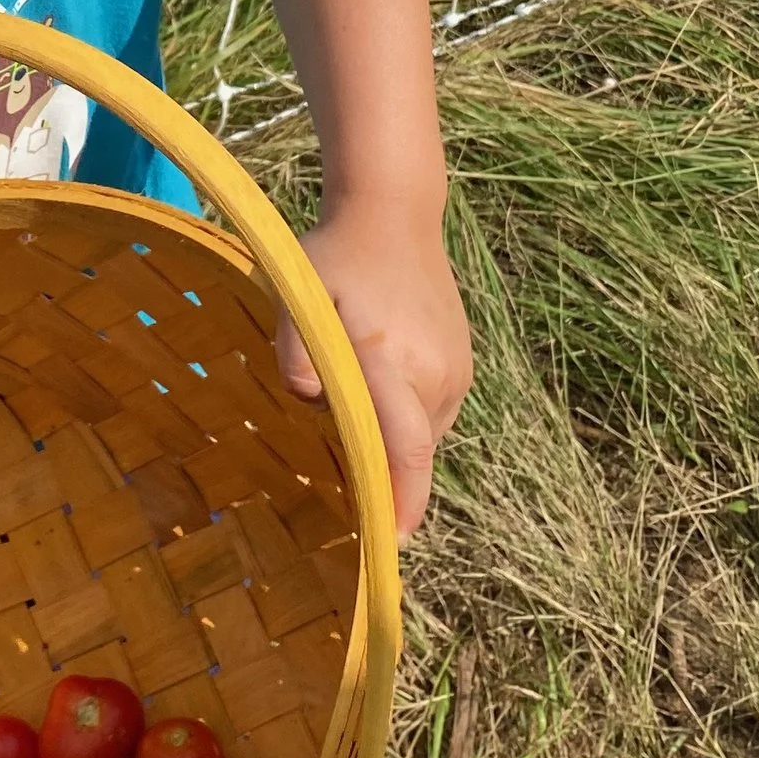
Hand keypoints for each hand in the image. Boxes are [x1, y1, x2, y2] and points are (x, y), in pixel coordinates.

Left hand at [275, 196, 471, 538]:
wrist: (395, 215)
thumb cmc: (336, 255)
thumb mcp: (301, 289)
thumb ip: (296, 345)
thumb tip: (305, 394)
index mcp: (392, 359)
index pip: (406, 448)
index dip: (401, 501)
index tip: (391, 542)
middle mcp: (435, 372)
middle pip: (409, 452)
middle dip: (381, 475)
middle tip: (338, 471)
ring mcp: (455, 370)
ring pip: (422, 436)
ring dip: (392, 443)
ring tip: (354, 412)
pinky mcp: (462, 365)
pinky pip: (432, 415)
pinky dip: (404, 421)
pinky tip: (376, 391)